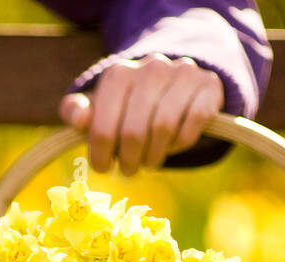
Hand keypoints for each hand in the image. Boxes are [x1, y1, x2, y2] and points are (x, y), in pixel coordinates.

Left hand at [59, 54, 224, 175]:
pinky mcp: (208, 84)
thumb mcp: (98, 104)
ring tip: (148, 162)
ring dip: (154, 155)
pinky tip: (172, 146)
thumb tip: (80, 120)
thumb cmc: (127, 102)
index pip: (101, 126)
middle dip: (129, 159)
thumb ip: (76, 111)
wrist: (173, 80)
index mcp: (118, 74)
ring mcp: (182, 73)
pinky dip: (181, 143)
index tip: (103, 168)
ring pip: (164, 128)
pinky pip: (194, 122)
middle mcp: (151, 68)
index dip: (100, 155)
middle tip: (128, 170)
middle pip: (133, 131)